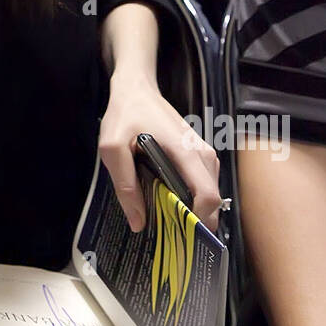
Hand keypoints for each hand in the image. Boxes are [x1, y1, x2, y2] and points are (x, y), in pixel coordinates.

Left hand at [98, 71, 221, 232]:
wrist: (136, 88)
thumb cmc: (124, 115)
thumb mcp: (112, 149)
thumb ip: (125, 185)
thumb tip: (139, 222)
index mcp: (186, 153)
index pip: (208, 196)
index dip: (200, 221)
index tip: (182, 238)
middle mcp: (202, 154)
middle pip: (212, 198)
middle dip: (197, 221)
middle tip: (172, 238)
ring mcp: (202, 151)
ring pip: (210, 191)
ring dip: (194, 209)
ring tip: (170, 223)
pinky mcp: (197, 152)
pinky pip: (202, 182)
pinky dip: (192, 196)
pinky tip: (171, 203)